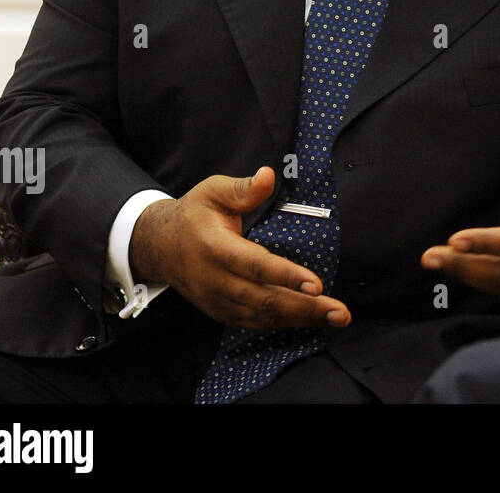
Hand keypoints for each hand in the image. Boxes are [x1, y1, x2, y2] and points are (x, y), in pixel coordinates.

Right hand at [129, 166, 350, 330]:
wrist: (159, 246)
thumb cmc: (194, 215)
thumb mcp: (212, 191)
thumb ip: (242, 188)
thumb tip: (268, 176)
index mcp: (215, 248)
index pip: (255, 266)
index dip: (286, 277)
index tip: (317, 284)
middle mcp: (215, 280)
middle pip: (264, 300)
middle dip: (305, 308)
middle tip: (340, 312)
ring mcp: (217, 300)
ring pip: (263, 316)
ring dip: (301, 319)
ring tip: (336, 319)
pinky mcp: (221, 311)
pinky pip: (255, 323)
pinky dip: (283, 324)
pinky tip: (311, 321)